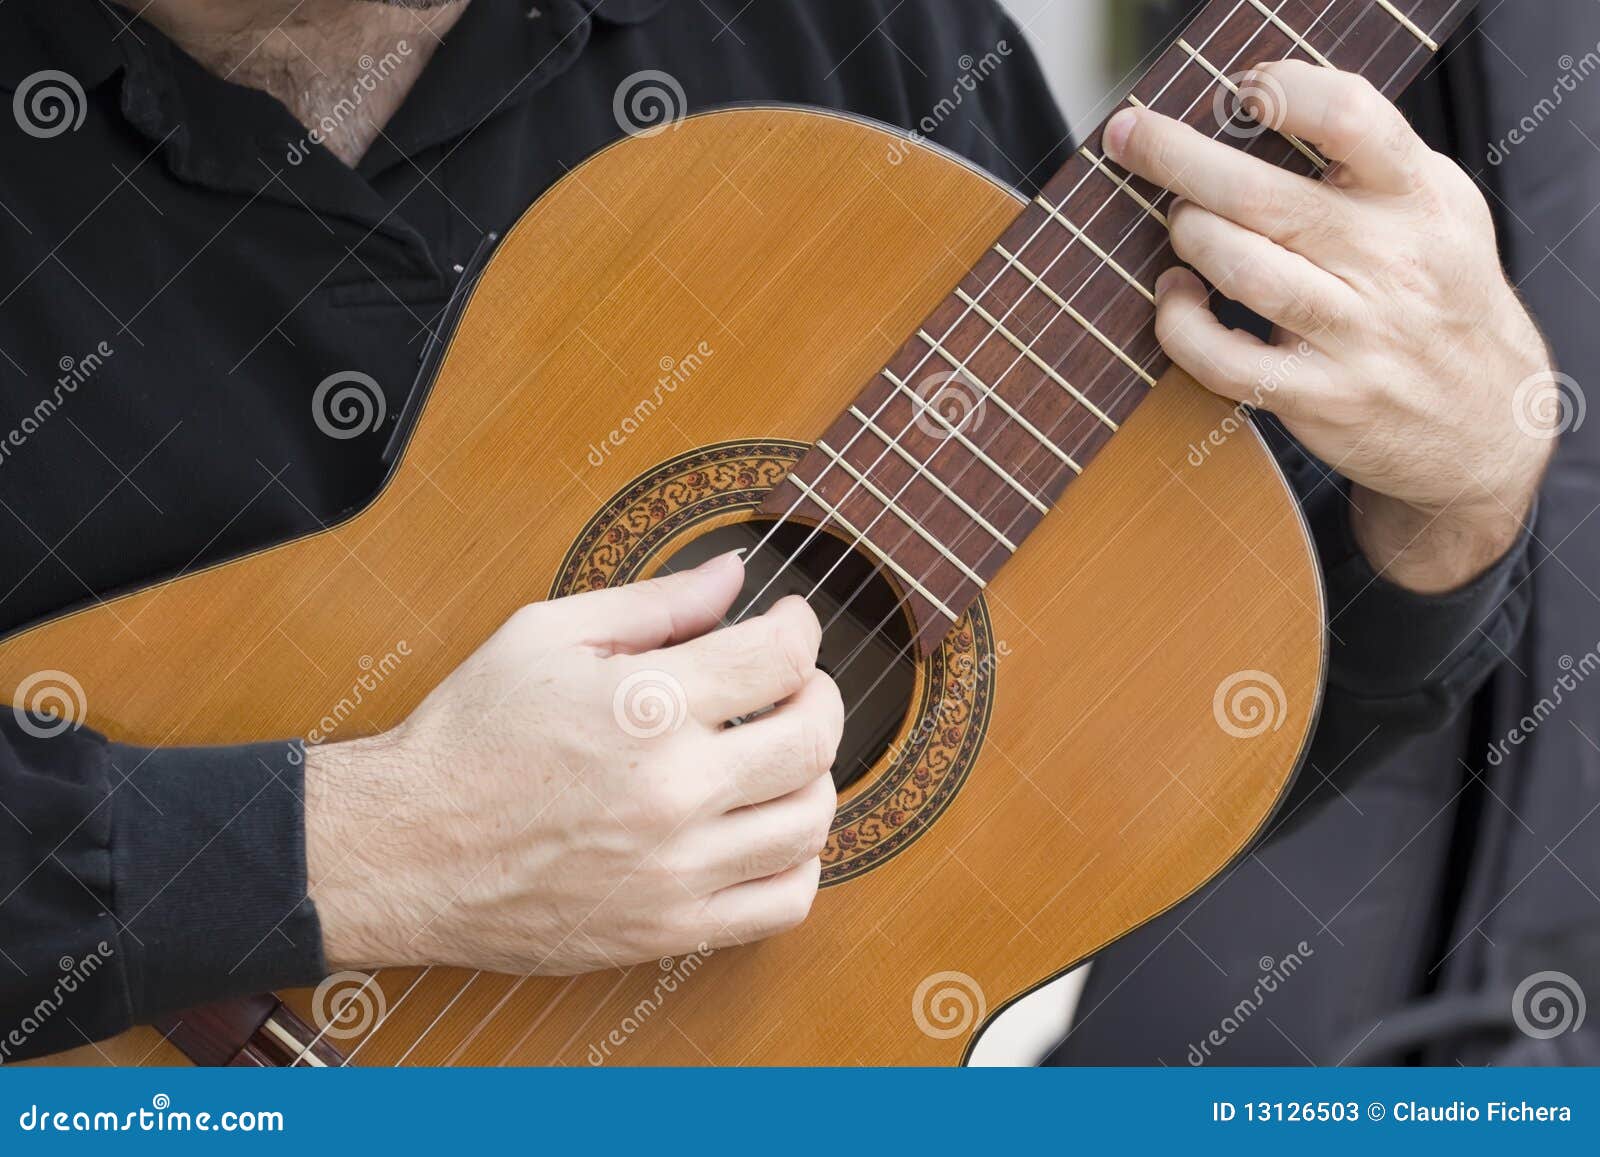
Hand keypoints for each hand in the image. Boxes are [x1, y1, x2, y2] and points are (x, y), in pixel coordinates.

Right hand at [304, 552, 841, 974]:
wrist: (405, 849)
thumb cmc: (468, 735)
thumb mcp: (546, 635)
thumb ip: (655, 603)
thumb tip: (734, 575)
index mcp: (645, 705)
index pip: (782, 657)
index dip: (800, 627)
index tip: (789, 623)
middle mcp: (672, 790)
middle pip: (813, 737)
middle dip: (819, 696)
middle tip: (794, 686)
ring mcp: (676, 868)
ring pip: (811, 820)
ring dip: (813, 776)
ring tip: (776, 757)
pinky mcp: (669, 928)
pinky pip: (785, 902)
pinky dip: (799, 862)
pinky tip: (766, 830)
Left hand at [1102, 61, 1555, 592]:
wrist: (1487, 424)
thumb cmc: (1441, 297)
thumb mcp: (1440, 211)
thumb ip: (1372, 160)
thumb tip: (1259, 106)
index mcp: (1418, 198)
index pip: (1352, 118)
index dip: (1284, 92)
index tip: (1241, 90)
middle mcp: (1389, 263)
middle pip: (1266, 196)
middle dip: (1180, 159)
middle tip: (1133, 138)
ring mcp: (1353, 335)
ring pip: (1243, 271)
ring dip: (1191, 238)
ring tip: (1182, 226)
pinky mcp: (1317, 397)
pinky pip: (1222, 359)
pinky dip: (1179, 324)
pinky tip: (1177, 297)